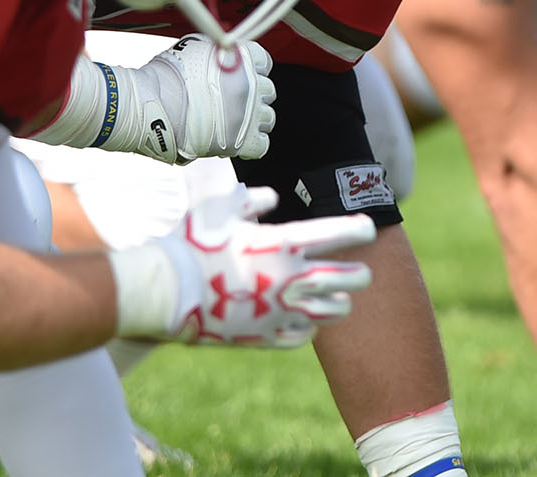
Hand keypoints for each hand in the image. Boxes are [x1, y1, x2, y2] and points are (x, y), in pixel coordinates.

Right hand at [116, 186, 375, 346]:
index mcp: (283, 243)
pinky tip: (306, 321)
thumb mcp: (221, 208)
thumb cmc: (194, 242)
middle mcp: (290, 279)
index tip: (367, 228)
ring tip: (338, 299)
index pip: (338, 234)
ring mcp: (280, 311)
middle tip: (362, 272)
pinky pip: (303, 336)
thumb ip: (253, 200)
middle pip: (349, 279)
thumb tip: (272, 199)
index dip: (359, 229)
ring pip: (333, 312)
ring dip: (339, 303)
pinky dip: (309, 327)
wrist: (168, 291)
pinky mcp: (266, 336)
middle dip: (361, 274)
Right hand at [137, 35, 277, 161]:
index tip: (240, 77)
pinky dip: (252, 144)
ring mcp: (248, 113)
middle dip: (253, 96)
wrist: (151, 104)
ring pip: (268, 117)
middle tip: (231, 102)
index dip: (252, 70)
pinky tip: (237, 141)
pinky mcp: (241, 140)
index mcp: (242, 58)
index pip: (264, 62)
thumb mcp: (194, 47)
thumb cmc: (165, 76)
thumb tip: (225, 55)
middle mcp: (251, 84)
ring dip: (253, 120)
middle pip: (268, 91)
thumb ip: (218, 52)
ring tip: (232, 123)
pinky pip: (261, 145)